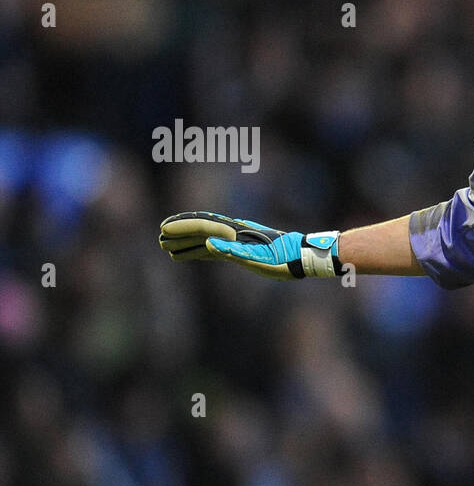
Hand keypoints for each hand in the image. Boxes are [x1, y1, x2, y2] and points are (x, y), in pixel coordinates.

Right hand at [158, 211, 341, 278]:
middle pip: (201, 229)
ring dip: (187, 242)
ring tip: (169, 248)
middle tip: (160, 238)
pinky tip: (194, 253)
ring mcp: (236, 240)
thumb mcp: (258, 258)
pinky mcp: (241, 249)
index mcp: (235, 232)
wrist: (301, 257)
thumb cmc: (282, 259)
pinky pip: (215, 248)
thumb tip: (209, 243)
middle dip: (180, 233)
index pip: (203, 226)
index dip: (183, 228)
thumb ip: (232, 250)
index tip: (164, 230)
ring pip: (206, 238)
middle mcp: (233, 232)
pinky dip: (201, 250)